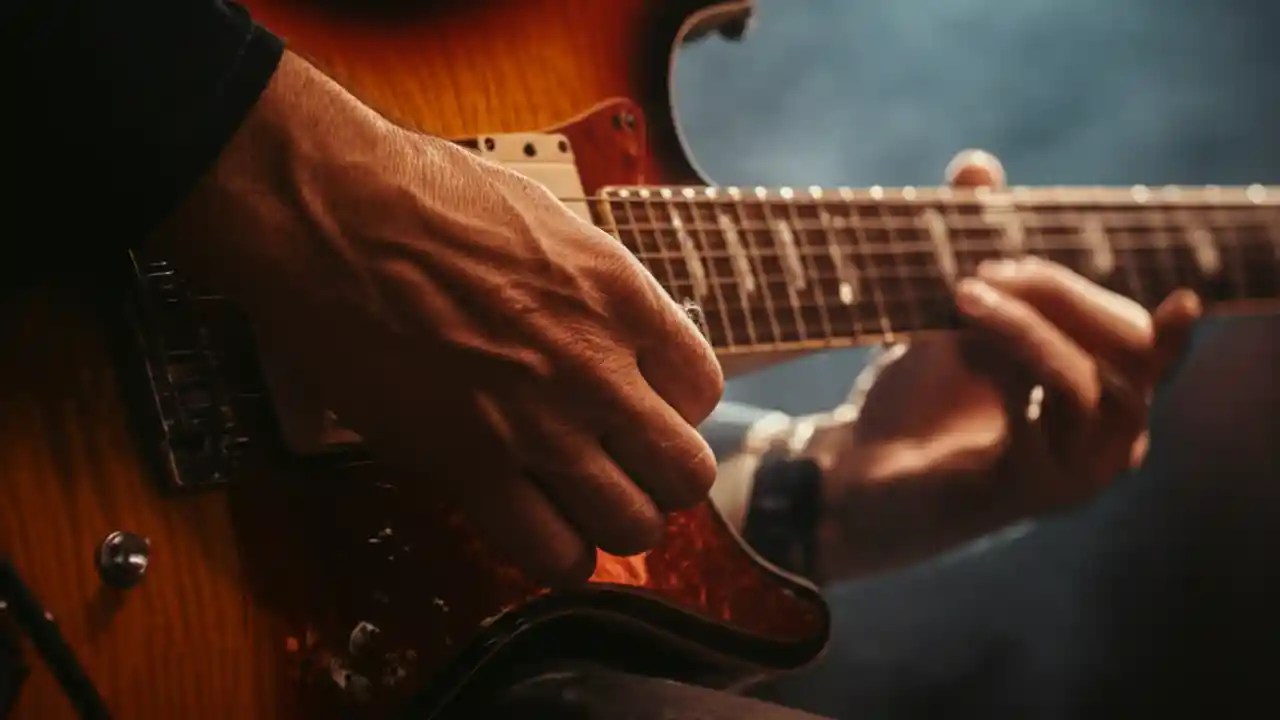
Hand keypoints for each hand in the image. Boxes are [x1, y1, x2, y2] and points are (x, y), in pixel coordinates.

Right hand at [148, 52, 722, 585]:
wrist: (331, 210)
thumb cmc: (425, 197)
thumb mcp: (549, 224)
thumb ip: (597, 292)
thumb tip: (619, 333)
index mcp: (622, 297)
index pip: (703, 390)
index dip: (672, 407)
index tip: (638, 407)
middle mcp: (596, 368)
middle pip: (684, 474)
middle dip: (659, 478)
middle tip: (622, 466)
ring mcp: (536, 424)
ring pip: (633, 527)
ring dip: (614, 522)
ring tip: (581, 503)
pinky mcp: (468, 466)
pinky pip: (551, 554)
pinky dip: (558, 555)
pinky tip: (541, 530)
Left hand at [803, 150, 1201, 575]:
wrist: (859, 474)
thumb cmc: (916, 397)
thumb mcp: (949, 317)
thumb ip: (972, 243)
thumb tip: (977, 164)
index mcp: (1102, 394)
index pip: (1149, 351)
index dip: (1175, 330)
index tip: (1188, 296)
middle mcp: (1107, 440)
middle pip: (1124, 350)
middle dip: (1059, 293)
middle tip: (987, 264)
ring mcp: (1077, 474)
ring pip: (1085, 384)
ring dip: (1028, 327)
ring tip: (964, 295)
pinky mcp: (1034, 494)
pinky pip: (1041, 422)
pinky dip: (1005, 373)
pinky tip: (960, 346)